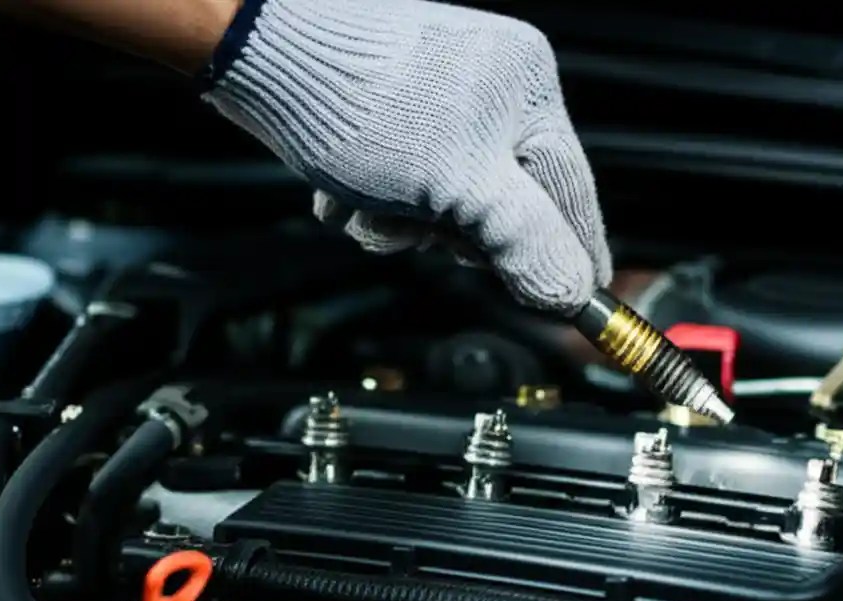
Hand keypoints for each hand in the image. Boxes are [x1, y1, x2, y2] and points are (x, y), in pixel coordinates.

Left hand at [201, 0, 610, 312]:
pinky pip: (408, 187)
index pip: (572, 194)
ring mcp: (443, 101)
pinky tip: (347, 189)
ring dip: (402, 222)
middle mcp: (493, 89)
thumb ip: (526, 243)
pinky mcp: (397, 115)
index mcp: (528, 92)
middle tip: (420, 222)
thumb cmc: (360, 104)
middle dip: (450, 232)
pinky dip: (375, 203)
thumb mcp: (460, 190)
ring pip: (446, 205)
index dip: (575, 255)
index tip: (582, 302)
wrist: (260, 57)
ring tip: (368, 201)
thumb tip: (571, 290)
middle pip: (504, 207)